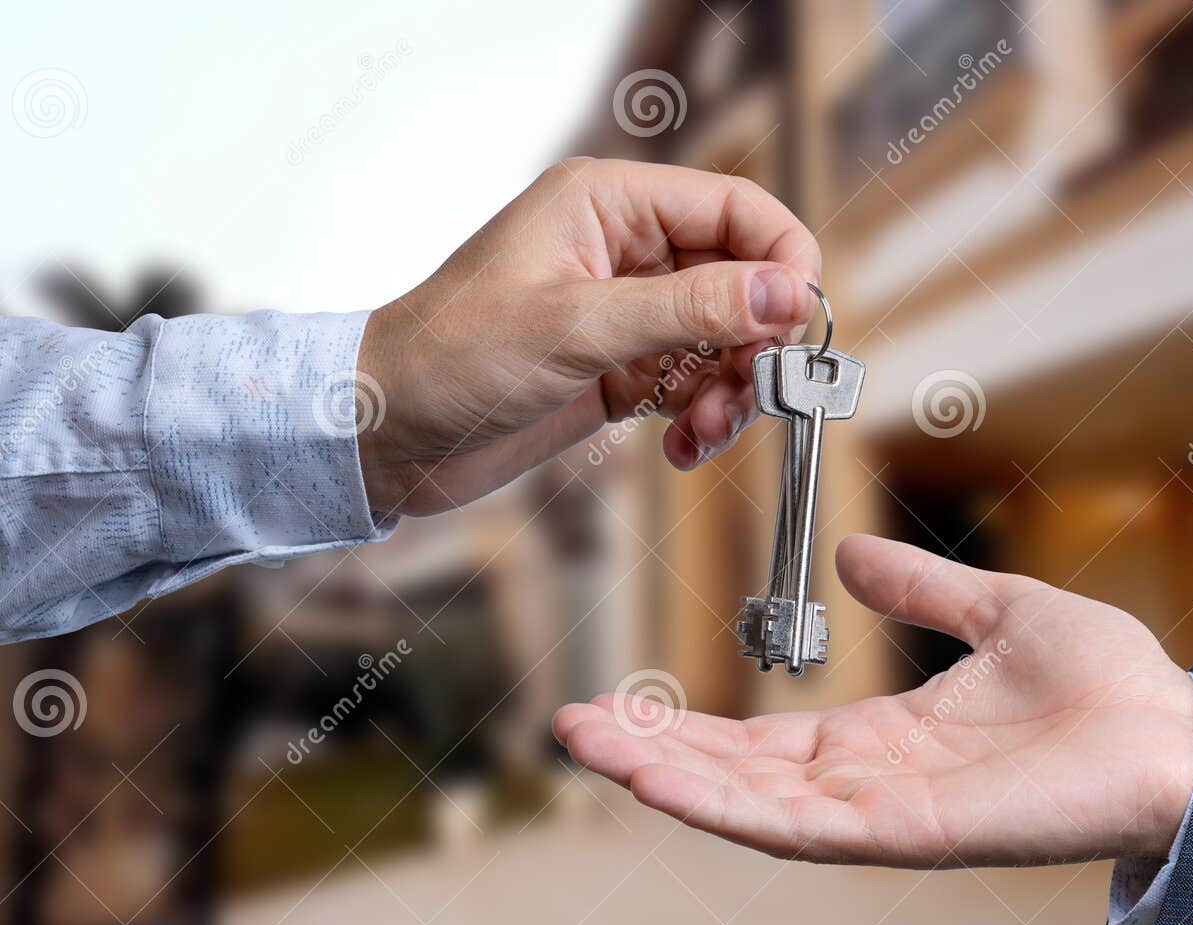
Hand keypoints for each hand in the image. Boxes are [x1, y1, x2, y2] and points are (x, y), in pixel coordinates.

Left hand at [356, 158, 820, 516]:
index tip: (799, 322)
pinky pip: (696, 386)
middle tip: (748, 392)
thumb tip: (787, 292)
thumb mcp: (578, 326)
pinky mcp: (622, 370)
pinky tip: (685, 446)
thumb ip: (690, 308)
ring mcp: (627, 314)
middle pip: (742, 282)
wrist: (386, 433)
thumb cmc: (450, 356)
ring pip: (726, 342)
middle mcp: (627, 251)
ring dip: (733, 391)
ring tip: (707, 430)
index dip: (782, 260)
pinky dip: (705, 418)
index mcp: (610, 204)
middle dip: (756, 343)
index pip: (734, 210)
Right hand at [553, 535, 1192, 866]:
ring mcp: (883, 815)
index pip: (762, 738)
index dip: (691, 724)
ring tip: (590, 745)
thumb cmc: (1104, 685)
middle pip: (737, 775)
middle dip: (655, 752)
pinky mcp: (908, 833)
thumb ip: (922, 589)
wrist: (1176, 733)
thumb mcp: (996, 612)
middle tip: (572, 724)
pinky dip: (725, 805)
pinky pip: (799, 827)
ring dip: (667, 777)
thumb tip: (853, 556)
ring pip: (750, 805)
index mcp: (883, 737)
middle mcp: (869, 783)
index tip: (626, 700)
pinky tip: (663, 778)